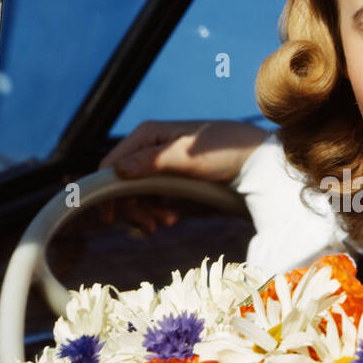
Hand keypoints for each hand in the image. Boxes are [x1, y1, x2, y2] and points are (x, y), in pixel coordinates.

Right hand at [96, 119, 270, 233]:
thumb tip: (117, 170)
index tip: (110, 218)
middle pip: (122, 184)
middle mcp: (149, 148)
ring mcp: (159, 165)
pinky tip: (171, 219)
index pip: (112, 164)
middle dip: (132, 208)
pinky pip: (152, 200)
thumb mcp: (187, 156)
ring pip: (137, 195)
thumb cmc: (225, 150)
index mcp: (147, 135)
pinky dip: (157, 212)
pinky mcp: (171, 180)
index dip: (106, 191)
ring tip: (167, 221)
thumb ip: (152, 162)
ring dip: (146, 213)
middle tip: (149, 227)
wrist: (256, 161)